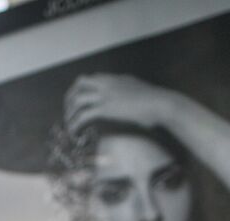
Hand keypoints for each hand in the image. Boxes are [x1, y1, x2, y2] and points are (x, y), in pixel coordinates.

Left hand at [64, 74, 189, 134]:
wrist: (161, 104)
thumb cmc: (154, 101)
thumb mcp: (136, 89)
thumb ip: (125, 90)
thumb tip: (121, 98)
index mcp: (113, 78)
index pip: (88, 79)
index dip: (78, 91)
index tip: (75, 103)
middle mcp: (106, 83)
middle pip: (78, 84)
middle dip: (69, 99)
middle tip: (68, 113)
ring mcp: (105, 95)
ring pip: (78, 100)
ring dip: (70, 113)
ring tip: (70, 125)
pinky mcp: (106, 108)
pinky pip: (84, 116)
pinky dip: (76, 124)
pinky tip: (75, 132)